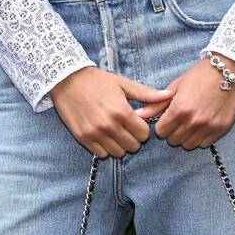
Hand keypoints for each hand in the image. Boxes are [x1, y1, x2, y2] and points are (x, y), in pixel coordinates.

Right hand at [49, 67, 175, 158]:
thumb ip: (146, 94)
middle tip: (126, 127)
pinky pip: (102, 154)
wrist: (67, 80)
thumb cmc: (97, 80)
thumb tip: (168, 95)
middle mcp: (109, 125)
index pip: (144, 134)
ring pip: (118, 153)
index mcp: (122, 111)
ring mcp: (95, 133)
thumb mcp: (123, 83)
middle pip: (133, 146)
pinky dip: (105, 148)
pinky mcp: (83, 138)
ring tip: (115, 132)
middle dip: (133, 138)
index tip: (136, 122)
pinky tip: (103, 135)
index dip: (142, 129)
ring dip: (120, 144)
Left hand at [143, 54, 234, 149]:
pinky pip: (204, 144)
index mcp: (179, 108)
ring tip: (191, 122)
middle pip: (173, 140)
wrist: (229, 70)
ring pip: (188, 145)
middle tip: (179, 120)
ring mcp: (208, 127)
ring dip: (186, 136)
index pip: (161, 131)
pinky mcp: (221, 130)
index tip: (167, 118)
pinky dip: (201, 137)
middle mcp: (193, 121)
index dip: (162, 125)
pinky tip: (202, 124)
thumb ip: (157, 104)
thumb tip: (139, 114)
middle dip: (173, 131)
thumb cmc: (200, 75)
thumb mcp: (176, 86)